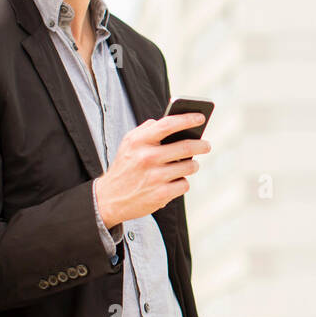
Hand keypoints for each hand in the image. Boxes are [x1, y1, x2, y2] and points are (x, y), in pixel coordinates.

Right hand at [93, 113, 210, 228]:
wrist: (109, 199)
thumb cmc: (125, 167)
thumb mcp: (129, 143)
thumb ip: (148, 129)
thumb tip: (174, 121)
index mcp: (138, 141)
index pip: (168, 124)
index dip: (187, 119)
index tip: (201, 117)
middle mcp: (147, 158)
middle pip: (186, 147)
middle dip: (202, 145)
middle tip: (206, 145)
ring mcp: (155, 177)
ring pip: (189, 167)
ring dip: (192, 165)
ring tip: (189, 165)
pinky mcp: (161, 195)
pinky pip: (184, 184)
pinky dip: (182, 183)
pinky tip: (174, 182)